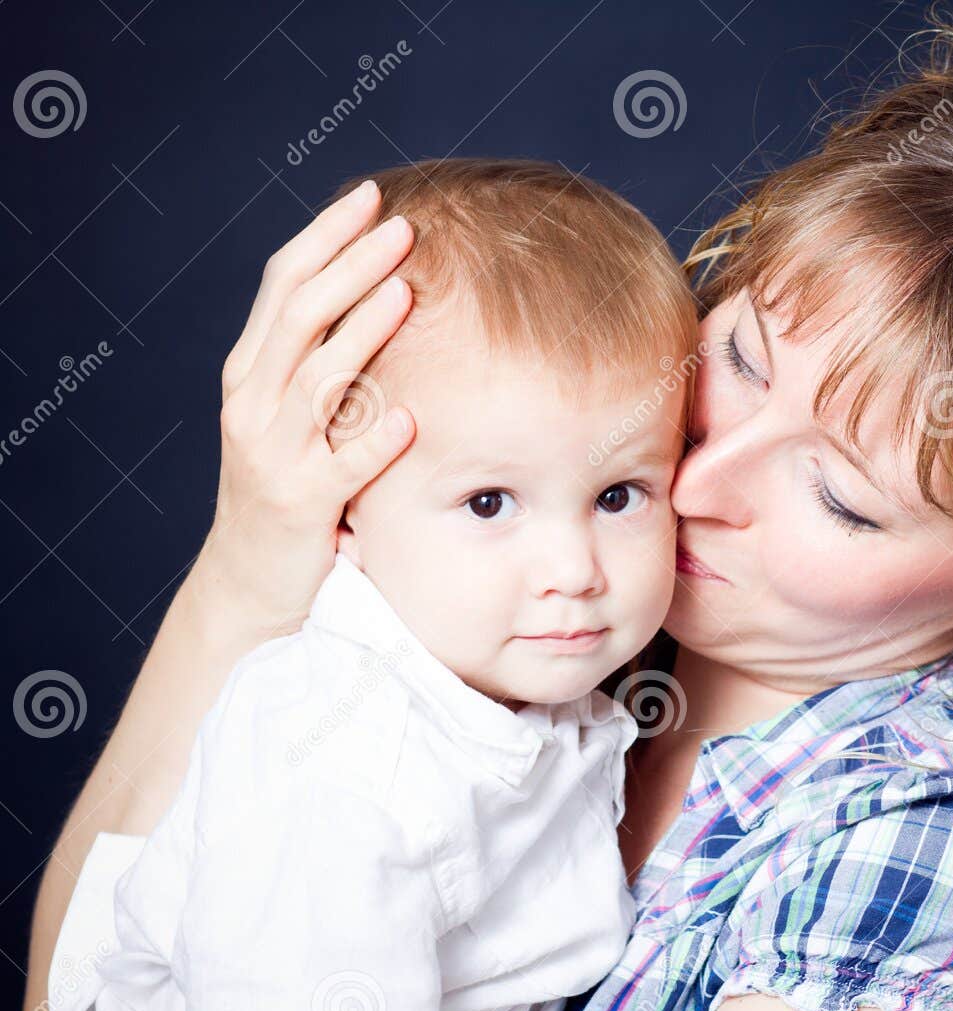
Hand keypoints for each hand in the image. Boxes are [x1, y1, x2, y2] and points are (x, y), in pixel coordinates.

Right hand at [202, 178, 416, 633]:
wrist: (250, 580)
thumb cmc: (288, 487)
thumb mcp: (289, 414)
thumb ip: (317, 358)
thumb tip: (374, 287)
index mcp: (251, 370)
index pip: (285, 285)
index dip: (328, 236)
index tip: (372, 197)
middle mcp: (253, 401)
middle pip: (302, 316)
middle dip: (351, 266)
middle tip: (402, 227)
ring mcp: (273, 452)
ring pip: (318, 379)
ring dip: (363, 333)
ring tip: (405, 291)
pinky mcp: (301, 503)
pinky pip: (343, 467)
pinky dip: (374, 441)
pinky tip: (410, 419)